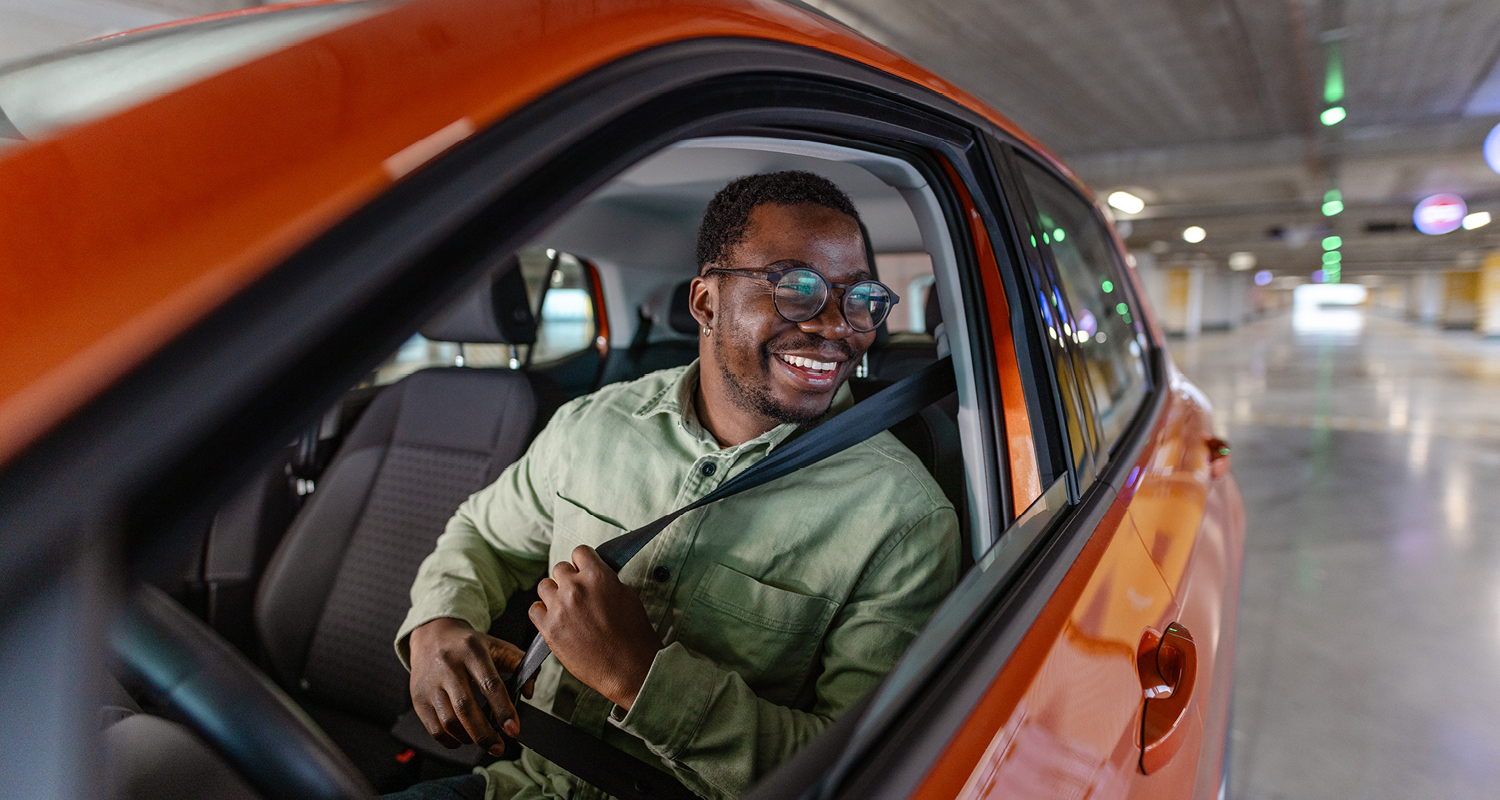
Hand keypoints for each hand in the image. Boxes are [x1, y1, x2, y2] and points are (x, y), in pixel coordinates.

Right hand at [408, 617, 532, 755]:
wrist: (432, 636)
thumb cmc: (469, 646)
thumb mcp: (497, 646)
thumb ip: (520, 665)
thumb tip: (528, 692)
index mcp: (472, 651)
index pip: (490, 685)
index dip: (503, 710)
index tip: (514, 729)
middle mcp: (448, 666)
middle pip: (466, 708)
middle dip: (485, 734)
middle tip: (498, 747)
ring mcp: (431, 683)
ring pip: (449, 721)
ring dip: (468, 738)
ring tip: (481, 739)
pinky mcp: (418, 697)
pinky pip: (434, 728)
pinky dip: (450, 740)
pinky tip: (462, 738)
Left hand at [531, 545, 662, 709]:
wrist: (628, 668)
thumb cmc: (633, 635)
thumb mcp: (628, 596)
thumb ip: (606, 580)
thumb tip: (595, 575)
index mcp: (598, 576)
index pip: (579, 552)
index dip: (582, 562)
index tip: (583, 571)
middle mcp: (576, 588)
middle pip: (560, 569)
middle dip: (568, 579)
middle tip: (578, 595)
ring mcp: (560, 608)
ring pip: (544, 586)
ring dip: (554, 594)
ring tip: (565, 608)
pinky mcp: (549, 629)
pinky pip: (534, 610)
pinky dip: (542, 613)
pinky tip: (554, 620)